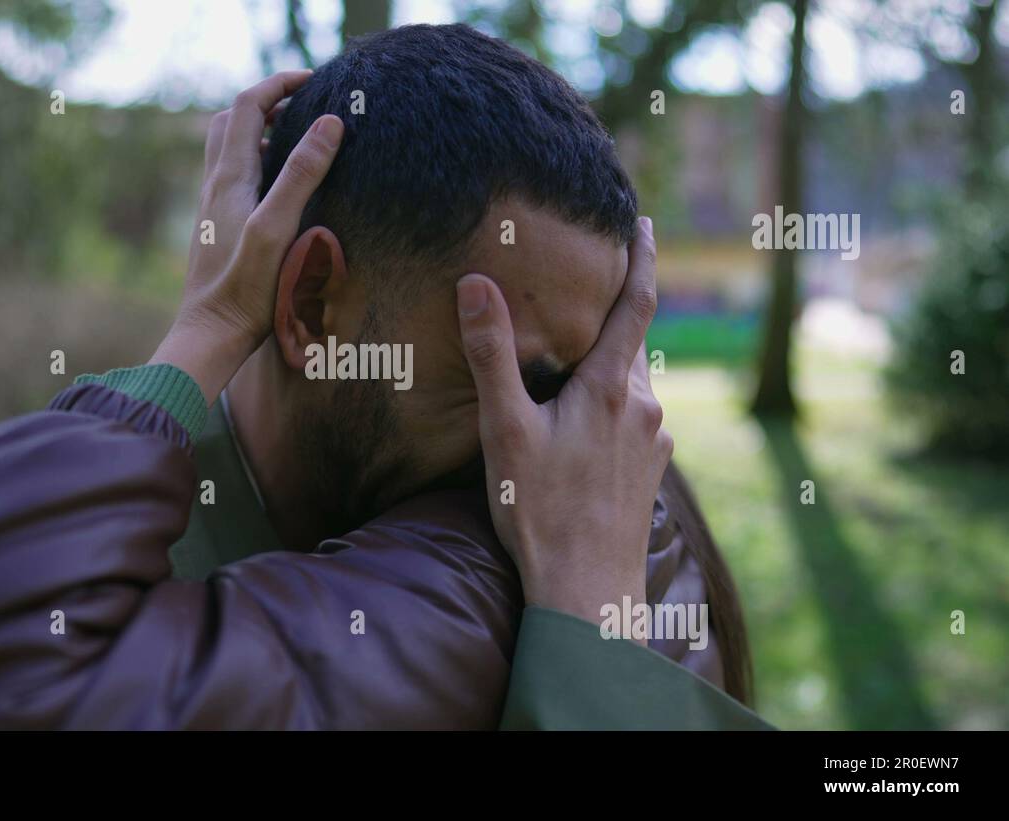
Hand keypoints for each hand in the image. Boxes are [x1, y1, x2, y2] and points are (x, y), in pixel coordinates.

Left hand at [151, 69, 343, 403]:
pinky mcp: (218, 229)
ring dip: (261, 133)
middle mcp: (215, 187)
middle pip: (232, 120)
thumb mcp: (278, 228)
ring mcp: (213, 208)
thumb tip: (328, 122)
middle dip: (268, 102)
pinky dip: (258, 164)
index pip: (247, 105)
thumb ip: (301, 175)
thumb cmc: (246, 290)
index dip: (279, 83)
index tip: (314, 79)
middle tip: (306, 106)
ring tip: (299, 141)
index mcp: (229, 179)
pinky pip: (235, 178)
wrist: (211, 336)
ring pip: (230, 149)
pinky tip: (282, 189)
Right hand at [455, 217, 671, 635]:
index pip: (636, 304)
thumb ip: (491, 355)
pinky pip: (631, 423)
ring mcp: (653, 444)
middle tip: (578, 303)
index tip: (646, 223)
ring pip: (627, 389)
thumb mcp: (504, 430)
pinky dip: (606, 412)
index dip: (641, 259)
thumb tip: (477, 283)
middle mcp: (645, 409)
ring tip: (564, 380)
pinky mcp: (650, 473)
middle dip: (605, 323)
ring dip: (601, 376)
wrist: (587, 594)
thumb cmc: (540, 512)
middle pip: (627, 347)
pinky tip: (575, 437)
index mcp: (611, 389)